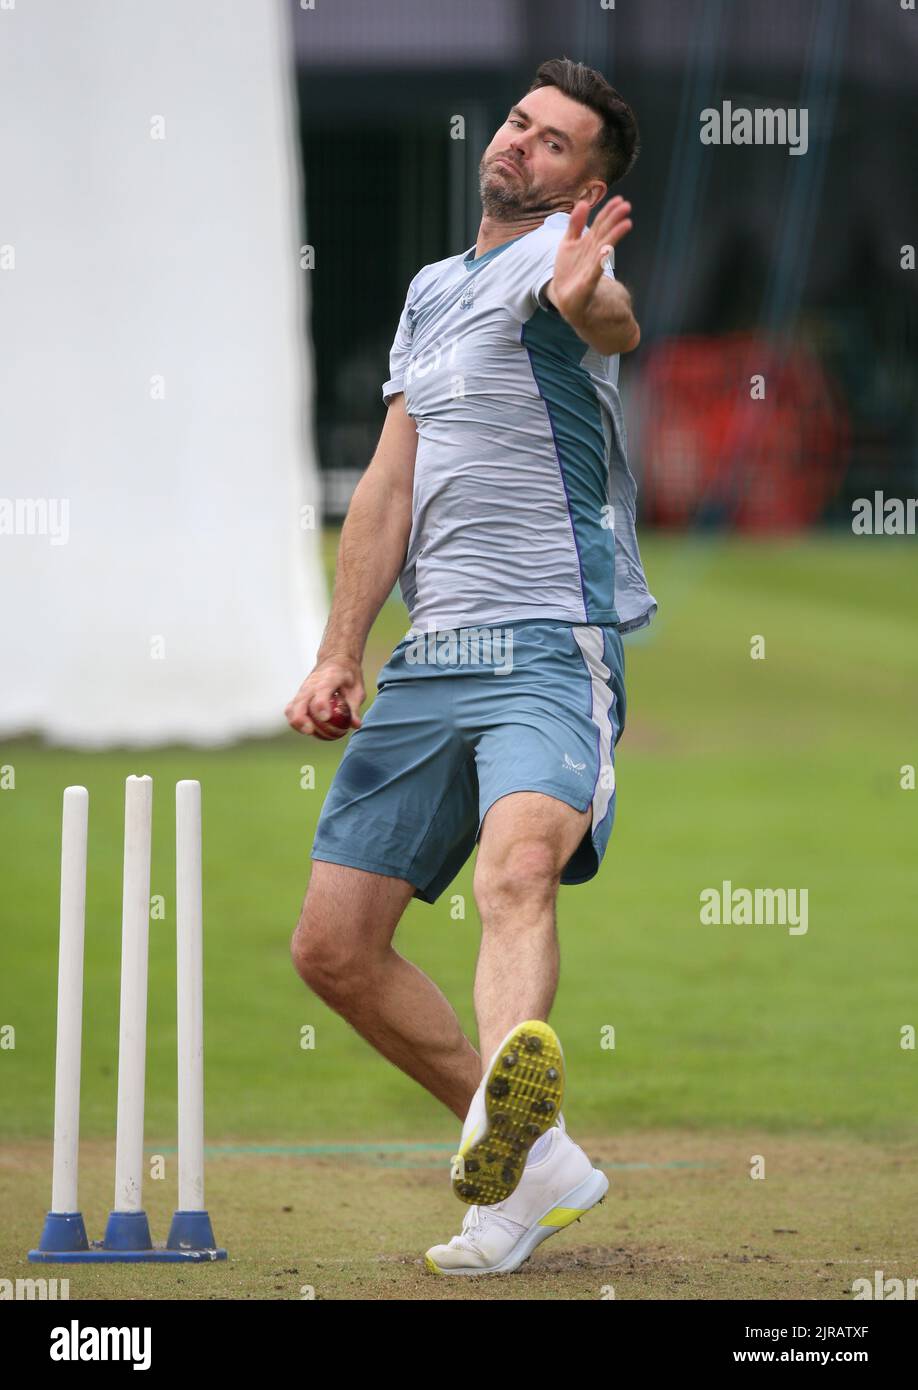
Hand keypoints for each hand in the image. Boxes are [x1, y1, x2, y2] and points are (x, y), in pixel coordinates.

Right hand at [285, 656, 364, 738]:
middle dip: (301, 718)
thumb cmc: (348, 675)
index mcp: (329, 677)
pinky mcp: (299, 697)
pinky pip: (291, 710)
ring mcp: (303, 690)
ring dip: (296, 722)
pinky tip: (307, 731)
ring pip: (292, 707)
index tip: (325, 718)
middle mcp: (312, 683)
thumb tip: (355, 725)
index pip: (321, 690)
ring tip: (309, 733)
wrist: (335, 659)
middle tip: (311, 731)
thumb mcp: (357, 689)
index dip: (321, 705)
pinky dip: (296, 722)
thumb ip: (354, 707)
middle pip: (300, 701)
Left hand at [549, 196, 632, 323]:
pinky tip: (606, 250)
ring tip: (626, 223)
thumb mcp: (568, 244)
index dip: (609, 211)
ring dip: (614, 235)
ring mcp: (591, 266)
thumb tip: (583, 202)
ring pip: (603, 247)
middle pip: (604, 232)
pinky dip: (600, 259)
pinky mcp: (587, 282)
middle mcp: (593, 253)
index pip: (600, 223)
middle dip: (614, 219)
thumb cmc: (569, 271)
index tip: (620, 199)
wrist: (564, 298)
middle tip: (627, 206)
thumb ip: (575, 224)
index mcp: (589, 243)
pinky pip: (595, 268)